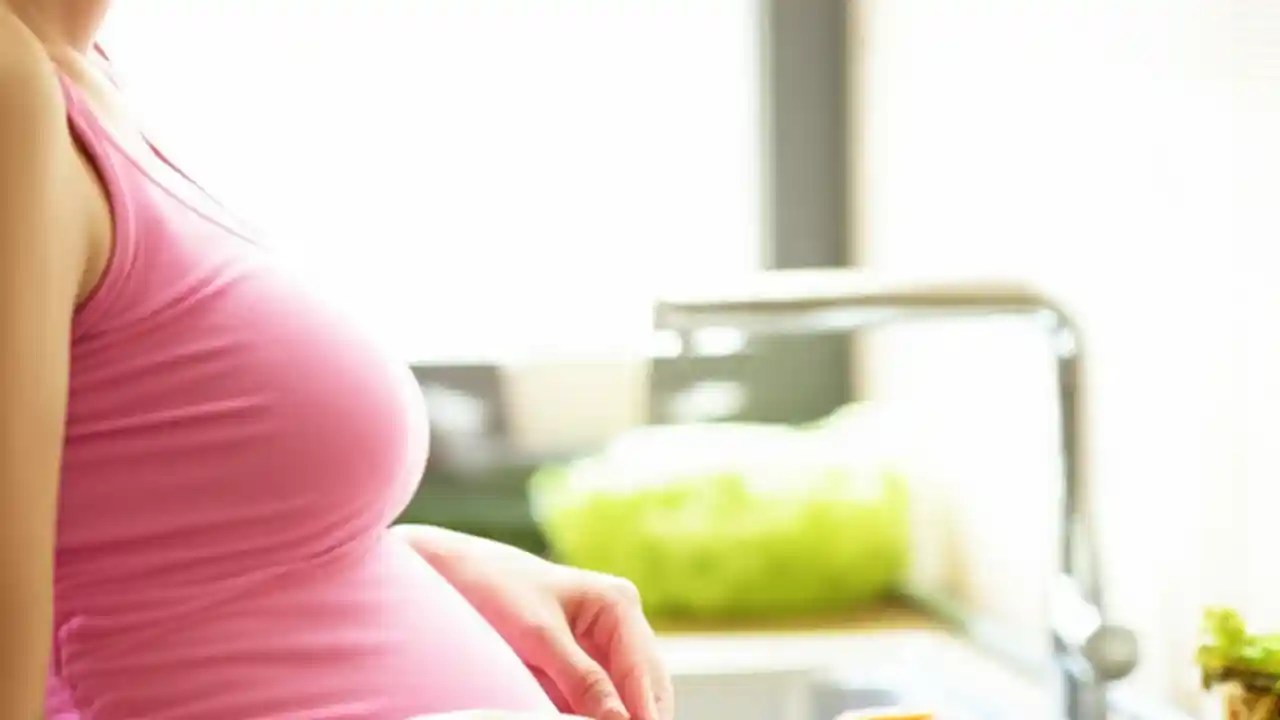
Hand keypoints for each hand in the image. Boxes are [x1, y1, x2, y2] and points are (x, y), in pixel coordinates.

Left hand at [393, 526, 673, 719]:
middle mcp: (619, 622)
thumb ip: (583, 680)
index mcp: (617, 603)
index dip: (644, 714)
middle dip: (639, 716)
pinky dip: (598, 717)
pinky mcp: (579, 663)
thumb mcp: (538, 637)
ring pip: (627, 696)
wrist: (451, 571)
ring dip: (620, 717)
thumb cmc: (493, 590)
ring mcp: (601, 644)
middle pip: (645, 687)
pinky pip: (599, 699)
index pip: (643, 673)